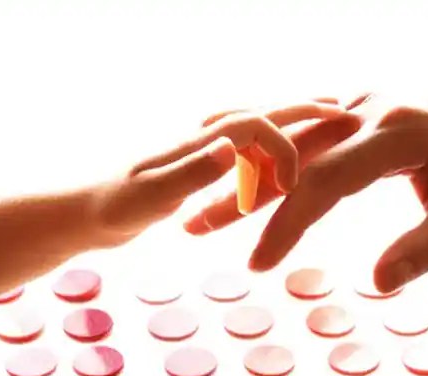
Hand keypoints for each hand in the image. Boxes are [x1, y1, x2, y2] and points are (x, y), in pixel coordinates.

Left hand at [90, 101, 350, 244]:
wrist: (81, 211)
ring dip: (293, 121)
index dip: (282, 149)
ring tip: (330, 122)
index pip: (253, 127)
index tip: (294, 187)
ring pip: (257, 125)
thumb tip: (231, 149)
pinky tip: (287, 154)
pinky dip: (274, 141)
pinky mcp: (199, 161)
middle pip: (263, 113)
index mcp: (198, 143)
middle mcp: (204, 138)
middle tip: (346, 112)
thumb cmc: (111, 209)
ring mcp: (202, 147)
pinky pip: (247, 143)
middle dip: (303, 112)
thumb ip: (191, 173)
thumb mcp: (150, 199)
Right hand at [183, 92, 427, 289]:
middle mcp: (369, 108)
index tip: (257, 264)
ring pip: (287, 141)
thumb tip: (376, 284)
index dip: (286, 223)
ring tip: (197, 214)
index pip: (323, 180)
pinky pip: (301, 134)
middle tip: (191, 229)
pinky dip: (265, 162)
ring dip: (243, 177)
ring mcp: (360, 104)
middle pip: (289, 154)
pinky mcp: (357, 110)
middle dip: (240, 195)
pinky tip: (232, 181)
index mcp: (397, 131)